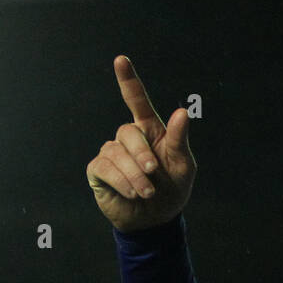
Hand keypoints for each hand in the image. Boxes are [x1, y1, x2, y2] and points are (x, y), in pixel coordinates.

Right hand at [86, 55, 195, 231]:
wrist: (156, 221)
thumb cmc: (171, 190)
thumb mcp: (183, 167)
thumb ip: (180, 141)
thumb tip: (182, 112)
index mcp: (150, 131)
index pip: (138, 101)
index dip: (129, 81)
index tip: (121, 60)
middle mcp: (129, 138)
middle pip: (128, 132)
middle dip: (142, 155)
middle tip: (153, 174)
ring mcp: (112, 153)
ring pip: (116, 153)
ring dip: (135, 175)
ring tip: (146, 192)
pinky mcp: (99, 171)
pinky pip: (105, 168)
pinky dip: (122, 182)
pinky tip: (132, 193)